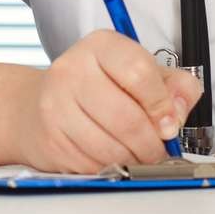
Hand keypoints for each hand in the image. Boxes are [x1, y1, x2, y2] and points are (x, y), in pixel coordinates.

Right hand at [12, 30, 202, 173]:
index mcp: (100, 46)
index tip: (169, 123)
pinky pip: (92, 165)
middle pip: (127, 118)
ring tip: (137, 155)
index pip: (139, 72)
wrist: (37, 107)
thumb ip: (174, 86)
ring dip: (133, 160)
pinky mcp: (50, 138)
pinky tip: (111, 157)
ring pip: (111, 147)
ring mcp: (55, 105)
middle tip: (158, 150)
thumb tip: (177, 113)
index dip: (161, 104)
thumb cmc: (100, 89)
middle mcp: (72, 69)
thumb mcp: (142, 73)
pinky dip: (110, 168)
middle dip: (151, 144)